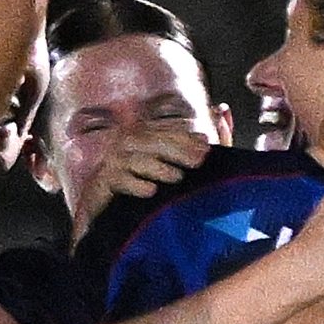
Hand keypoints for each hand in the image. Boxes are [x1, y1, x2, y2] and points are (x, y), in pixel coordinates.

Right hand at [93, 121, 211, 207]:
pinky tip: (150, 191)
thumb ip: (201, 139)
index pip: (165, 131)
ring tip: (176, 177)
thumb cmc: (146, 185)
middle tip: (198, 161)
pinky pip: (117, 180)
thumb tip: (222, 109)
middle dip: (176, 150)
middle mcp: (126, 144)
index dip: (186, 137)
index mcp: (144, 135)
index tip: (208, 147)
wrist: (110, 214)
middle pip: (151, 141)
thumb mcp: (176, 162)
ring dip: (157, 167)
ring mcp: (112, 163)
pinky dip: (134, 184)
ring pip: (134, 158)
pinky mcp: (102, 183)